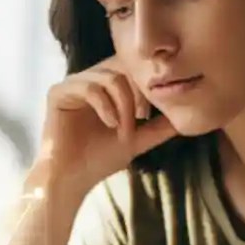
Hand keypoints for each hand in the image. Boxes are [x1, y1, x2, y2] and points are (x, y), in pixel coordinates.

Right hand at [38, 57, 177, 197]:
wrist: (72, 179)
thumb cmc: (100, 160)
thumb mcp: (137, 139)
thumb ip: (159, 126)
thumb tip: (186, 117)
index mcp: (104, 87)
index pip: (131, 67)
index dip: (146, 84)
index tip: (149, 114)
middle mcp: (88, 80)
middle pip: (123, 65)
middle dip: (138, 91)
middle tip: (142, 117)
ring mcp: (72, 84)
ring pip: (110, 76)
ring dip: (124, 103)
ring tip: (124, 129)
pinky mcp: (58, 92)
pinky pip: (89, 86)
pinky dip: (105, 106)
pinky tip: (111, 124)